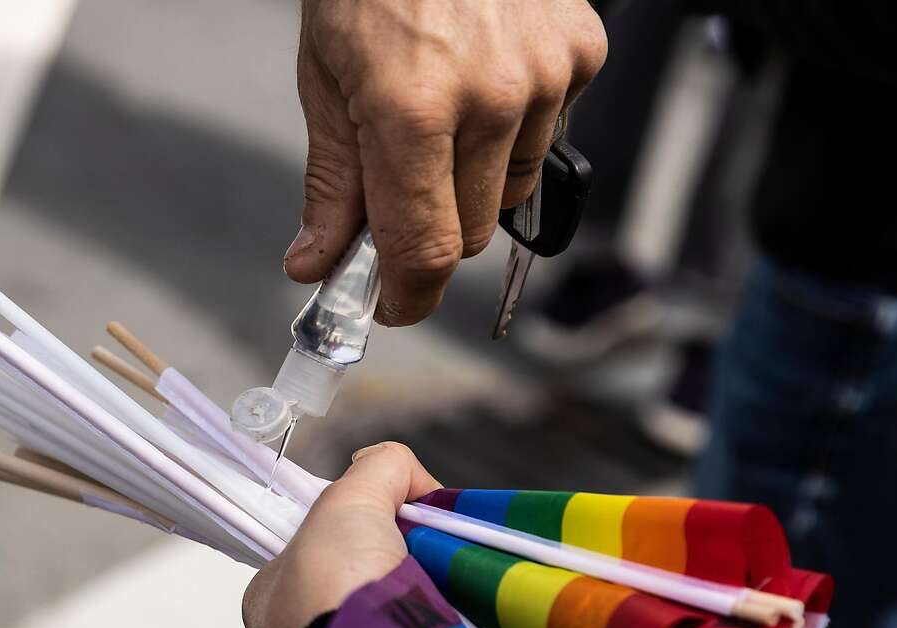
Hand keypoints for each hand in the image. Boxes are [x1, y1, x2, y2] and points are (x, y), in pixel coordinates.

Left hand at [243, 442, 440, 627]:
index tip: (396, 527)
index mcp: (269, 602)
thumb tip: (402, 469)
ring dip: (419, 604)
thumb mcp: (350, 501)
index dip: (355, 531)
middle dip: (391, 570)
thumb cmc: (336, 586)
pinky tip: (457, 621)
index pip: (312, 553)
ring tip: (451, 588)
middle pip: (352, 587)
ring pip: (384, 626)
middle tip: (430, 556)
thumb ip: (377, 471)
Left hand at [284, 0, 605, 326]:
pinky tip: (486, 80)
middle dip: (429, 228)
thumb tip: (315, 266)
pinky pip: (549, 134)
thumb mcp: (327, 81)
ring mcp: (545, 75)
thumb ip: (332, 184)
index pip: (424, 248)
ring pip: (510, 190)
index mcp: (412, 109)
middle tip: (400, 189)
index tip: (393, 306)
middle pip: (468, 232)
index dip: (407, 295)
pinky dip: (515, 128)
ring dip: (474, 179)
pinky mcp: (581, 53)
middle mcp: (491, 98)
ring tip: (442, 112)